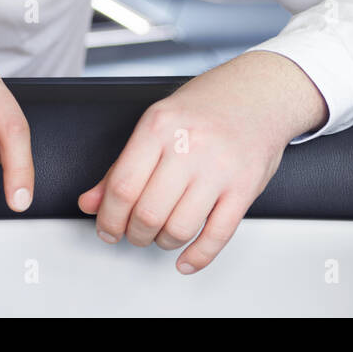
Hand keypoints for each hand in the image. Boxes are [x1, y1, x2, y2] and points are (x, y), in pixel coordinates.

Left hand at [77, 50, 326, 273]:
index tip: (108, 229)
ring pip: (179, 228)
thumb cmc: (208, 106)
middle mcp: (189, 146)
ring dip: (163, 243)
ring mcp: (220, 168)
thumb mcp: (157, 123)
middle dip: (135, 234)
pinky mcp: (245, 187)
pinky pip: (217, 235)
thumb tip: (91, 202)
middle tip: (135, 233)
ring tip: (162, 236)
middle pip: (148, 213)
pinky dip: (197, 257)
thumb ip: (121, 165)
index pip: (122, 186)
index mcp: (159, 126)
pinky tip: (186, 259)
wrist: (261, 92)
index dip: (108, 218)